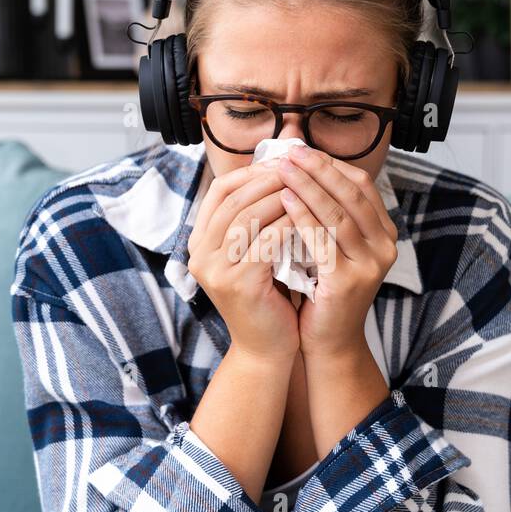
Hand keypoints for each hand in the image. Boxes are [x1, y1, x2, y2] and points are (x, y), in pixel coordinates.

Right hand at [187, 161, 299, 360]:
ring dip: (282, 197)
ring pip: (249, 216)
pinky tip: (311, 219)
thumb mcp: (255, 252)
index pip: (221, 189)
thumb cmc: (268, 296)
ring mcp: (215, 269)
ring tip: (309, 188)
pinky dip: (290, 224)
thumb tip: (281, 168)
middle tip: (302, 168)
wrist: (267, 350)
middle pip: (235, 198)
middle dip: (271, 179)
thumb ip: (257, 218)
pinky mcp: (238, 283)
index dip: (253, 171)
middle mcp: (200, 253)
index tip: (285, 161)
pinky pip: (267, 241)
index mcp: (200, 241)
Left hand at [276, 144, 398, 358]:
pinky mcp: (349, 281)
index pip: (361, 184)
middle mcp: (385, 246)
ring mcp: (371, 264)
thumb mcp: (332, 246)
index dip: (331, 165)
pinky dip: (302, 217)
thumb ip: (327, 213)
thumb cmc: (323, 289)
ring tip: (282, 169)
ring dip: (307, 187)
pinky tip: (284, 201)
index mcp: (384, 232)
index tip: (300, 150)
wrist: (329, 341)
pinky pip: (323, 241)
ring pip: (338, 214)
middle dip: (318, 169)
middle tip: (289, 152)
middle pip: (351, 194)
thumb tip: (301, 166)